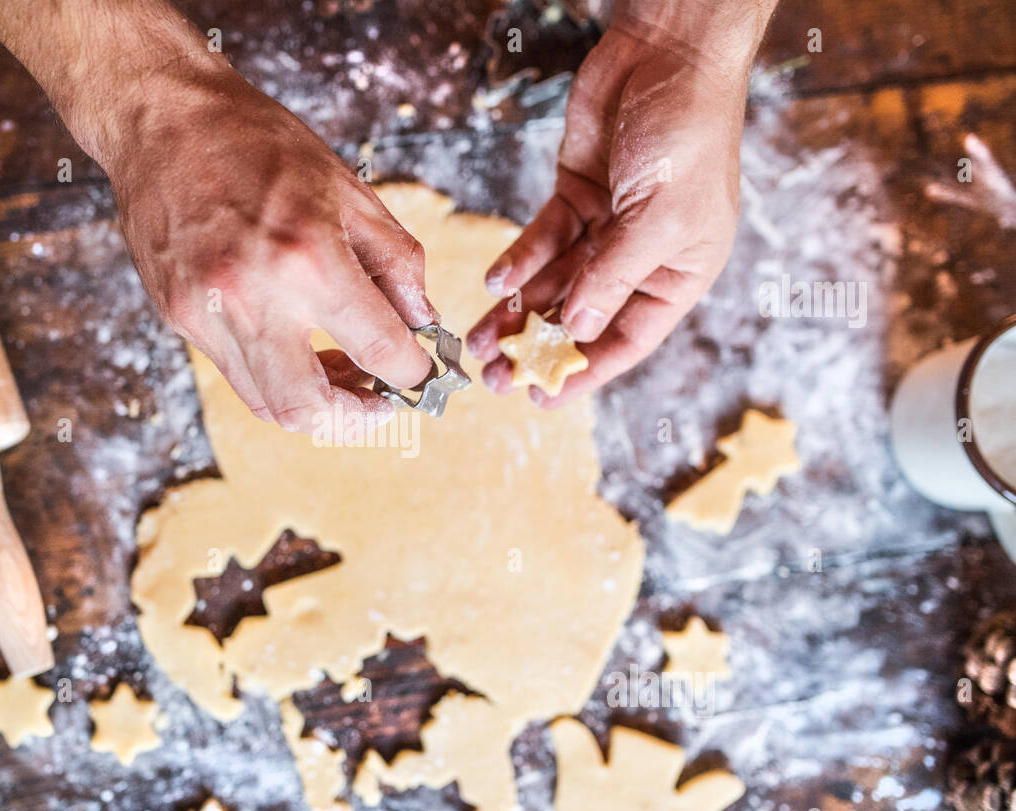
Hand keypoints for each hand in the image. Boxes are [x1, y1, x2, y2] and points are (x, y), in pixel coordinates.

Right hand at [106, 60, 437, 432]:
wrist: (164, 120)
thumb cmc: (258, 144)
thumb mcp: (350, 191)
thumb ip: (396, 264)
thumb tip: (422, 322)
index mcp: (309, 260)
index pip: (379, 351)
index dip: (413, 374)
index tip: (422, 372)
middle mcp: (254, 299)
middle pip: (309, 409)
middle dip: (356, 420)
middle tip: (381, 404)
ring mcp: (207, 315)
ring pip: (266, 403)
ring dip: (314, 405)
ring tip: (341, 377)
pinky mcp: (179, 318)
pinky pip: (235, 372)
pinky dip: (275, 373)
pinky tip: (296, 346)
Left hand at [467, 8, 759, 406]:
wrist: (668, 54)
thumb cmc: (688, 134)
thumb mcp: (657, 218)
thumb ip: (612, 277)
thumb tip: (574, 329)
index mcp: (680, 272)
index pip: (628, 339)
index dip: (585, 371)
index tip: (543, 399)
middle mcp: (642, 257)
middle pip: (582, 317)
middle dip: (537, 347)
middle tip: (496, 377)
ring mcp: (606, 228)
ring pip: (553, 284)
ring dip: (516, 314)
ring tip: (478, 343)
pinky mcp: (575, 198)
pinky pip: (540, 241)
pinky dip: (516, 263)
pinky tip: (493, 286)